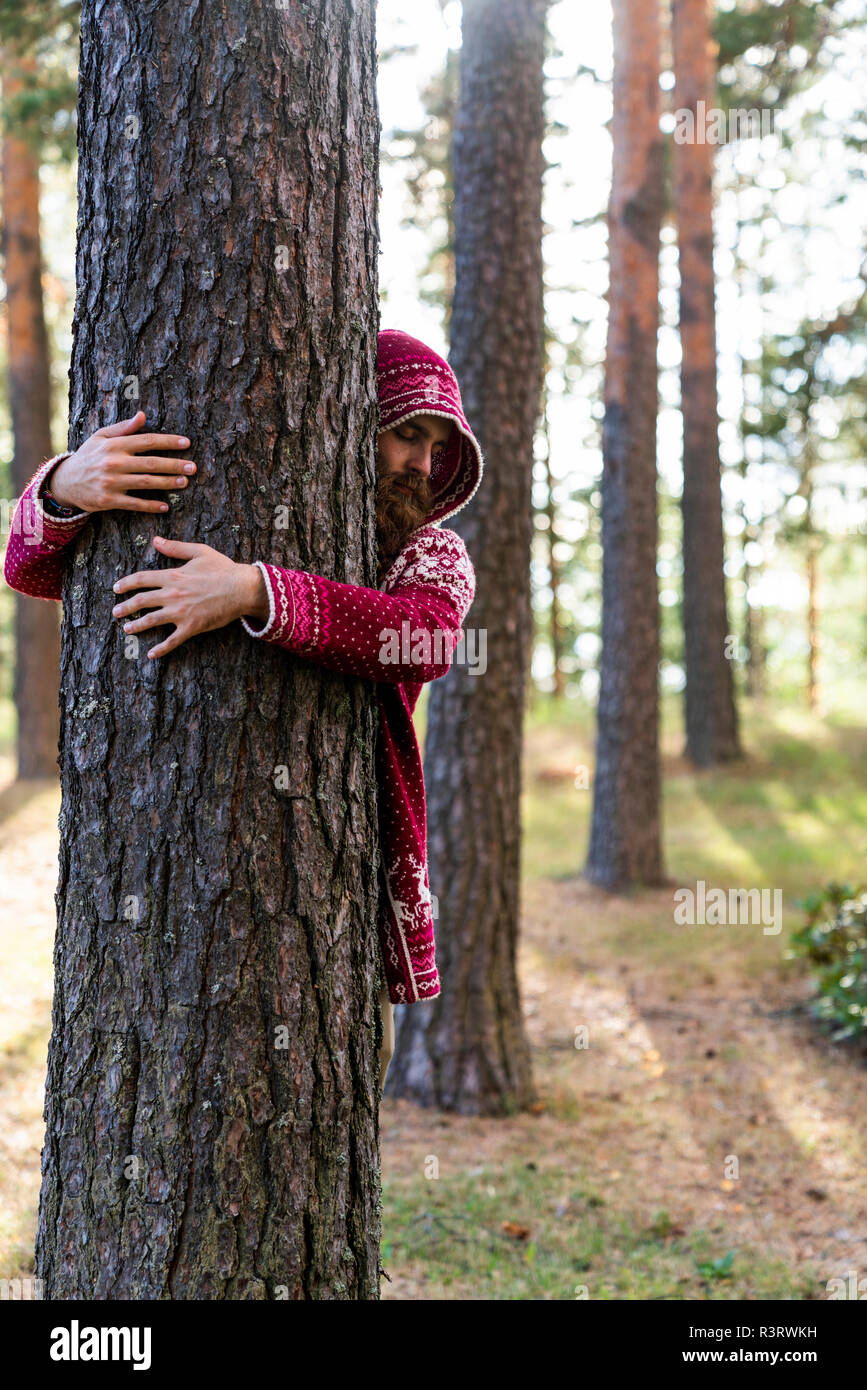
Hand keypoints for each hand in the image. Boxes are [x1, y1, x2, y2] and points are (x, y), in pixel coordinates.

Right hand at [46, 411, 196, 513]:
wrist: (66, 481)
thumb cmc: (88, 456)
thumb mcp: (101, 437)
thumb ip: (123, 428)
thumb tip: (143, 415)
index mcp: (115, 445)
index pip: (147, 441)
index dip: (168, 442)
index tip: (187, 443)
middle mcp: (114, 462)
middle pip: (150, 463)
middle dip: (174, 465)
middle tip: (193, 467)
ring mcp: (111, 482)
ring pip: (146, 483)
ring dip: (167, 483)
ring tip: (185, 482)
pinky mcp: (109, 500)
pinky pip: (134, 504)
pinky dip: (151, 506)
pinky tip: (166, 506)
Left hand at [111, 536, 267, 657]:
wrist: (242, 588)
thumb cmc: (223, 569)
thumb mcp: (199, 552)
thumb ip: (175, 547)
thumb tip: (156, 540)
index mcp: (173, 575)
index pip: (142, 579)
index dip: (126, 583)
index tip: (116, 588)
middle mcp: (172, 594)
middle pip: (141, 601)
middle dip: (125, 607)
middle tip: (116, 612)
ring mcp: (181, 612)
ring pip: (151, 620)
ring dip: (136, 626)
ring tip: (127, 629)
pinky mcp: (191, 626)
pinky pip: (172, 640)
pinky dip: (161, 649)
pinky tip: (151, 654)